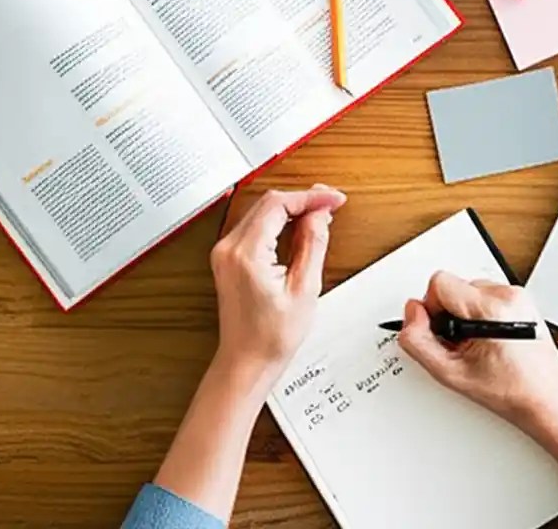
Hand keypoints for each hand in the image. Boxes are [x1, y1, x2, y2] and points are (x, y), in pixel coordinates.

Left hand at [209, 185, 346, 383]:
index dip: (311, 197)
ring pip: (261, 211)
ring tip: (320, 212)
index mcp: (246, 254)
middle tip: (330, 202)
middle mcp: (229, 249)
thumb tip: (320, 216)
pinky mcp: (228, 258)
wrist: (247, 360)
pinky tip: (299, 225)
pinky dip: (279, 221)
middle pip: (268, 203)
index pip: (279, 205)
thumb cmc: (271, 337)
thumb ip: (313, 244)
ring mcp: (225, 253)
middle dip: (303, 199)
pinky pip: (255, 226)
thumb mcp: (305, 288)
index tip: (333, 199)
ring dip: (291, 208)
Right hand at [397, 271, 557, 425]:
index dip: (430, 308)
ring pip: (470, 292)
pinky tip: (488, 341)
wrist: (548, 399)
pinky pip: (488, 298)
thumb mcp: (450, 373)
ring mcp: (518, 296)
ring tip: (477, 346)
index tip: (441, 333)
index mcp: (491, 308)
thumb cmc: (511, 391)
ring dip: (465, 315)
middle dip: (449, 314)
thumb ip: (419, 341)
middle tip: (460, 346)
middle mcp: (508, 295)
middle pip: (455, 285)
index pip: (440, 282)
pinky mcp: (523, 301)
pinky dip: (481, 316)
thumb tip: (411, 314)